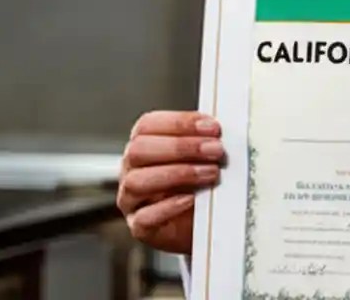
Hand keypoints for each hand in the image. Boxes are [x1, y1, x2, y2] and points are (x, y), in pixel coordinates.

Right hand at [118, 111, 225, 253]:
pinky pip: (144, 218)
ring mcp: (131, 200)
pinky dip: (168, 207)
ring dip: (178, 174)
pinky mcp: (139, 227)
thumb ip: (205, 142)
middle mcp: (131, 170)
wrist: (203, 225)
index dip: (179, 122)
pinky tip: (191, 199)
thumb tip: (219, 130)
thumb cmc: (199, 185)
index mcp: (143, 145)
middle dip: (180, 147)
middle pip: (139, 150)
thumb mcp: (202, 159)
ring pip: (137, 181)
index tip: (212, 127)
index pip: (148, 125)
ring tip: (210, 173)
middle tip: (215, 150)